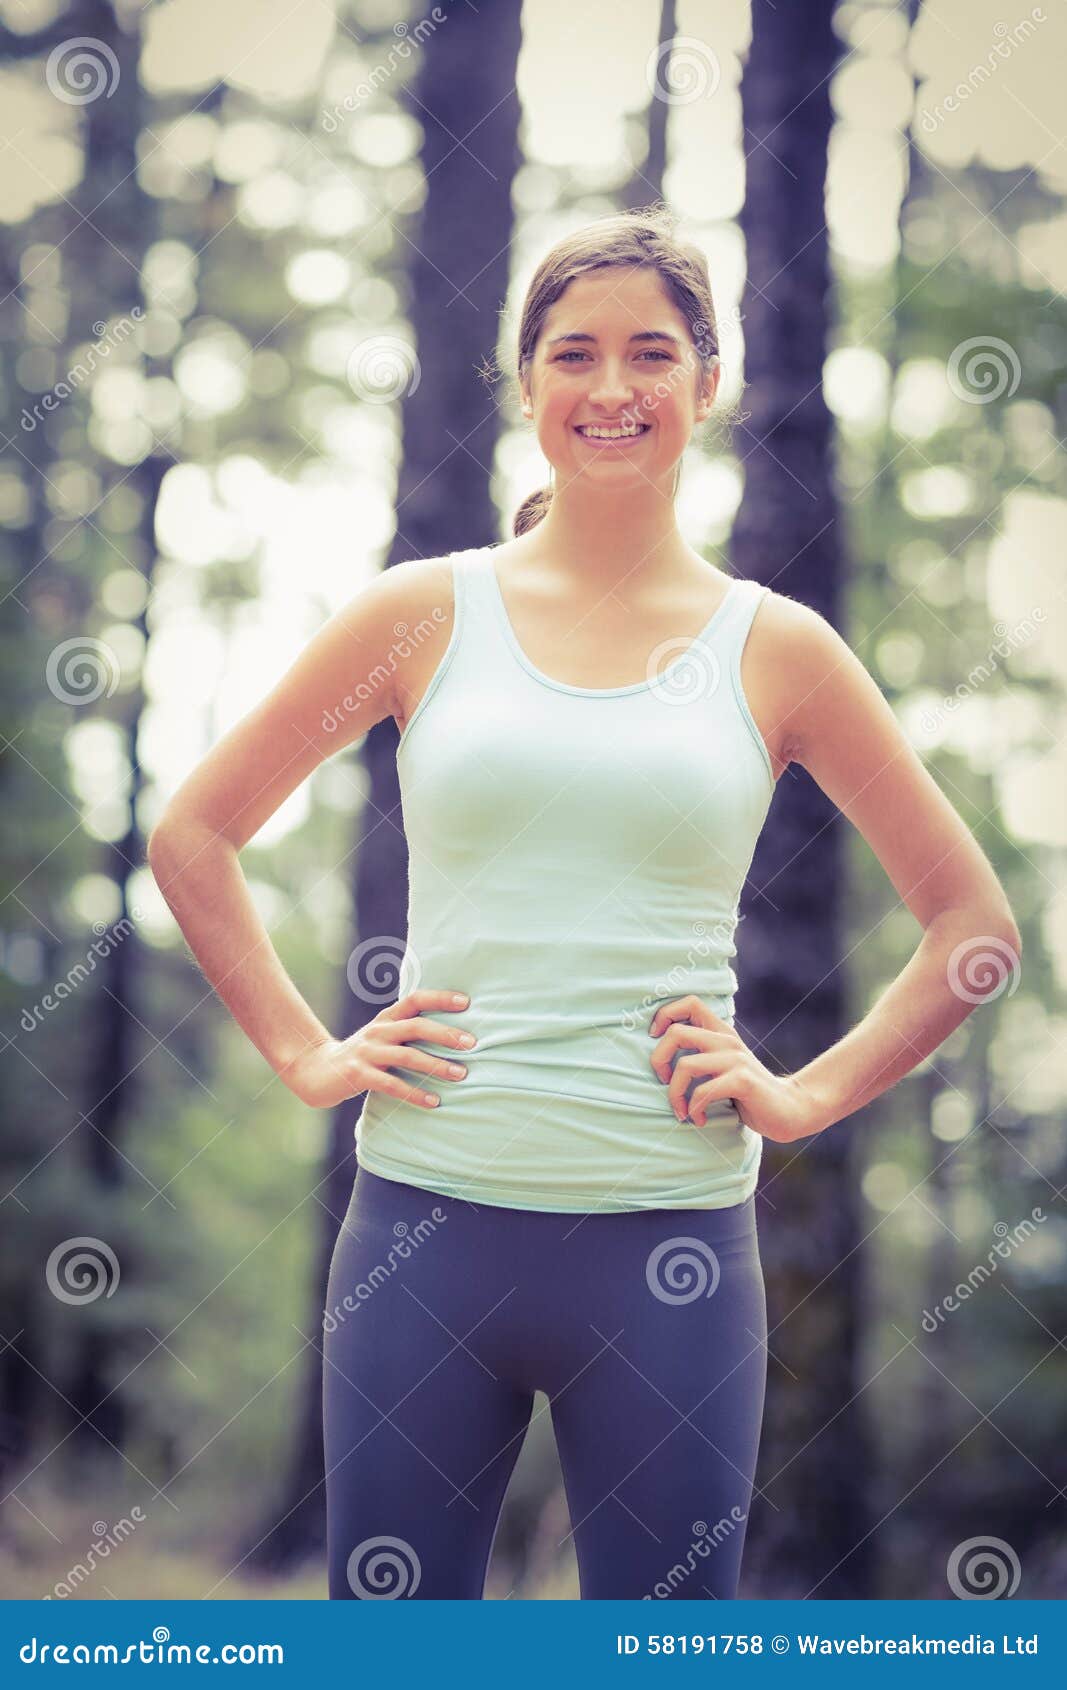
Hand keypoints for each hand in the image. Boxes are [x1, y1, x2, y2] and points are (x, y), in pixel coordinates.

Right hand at [284, 989, 475, 1109]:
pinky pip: (392, 1084)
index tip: (467, 1002)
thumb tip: (450, 1034)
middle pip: (416, 1026)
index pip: (415, 999)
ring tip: (461, 1074)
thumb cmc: (360, 1056)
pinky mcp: (359, 1075)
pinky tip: (434, 1101)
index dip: (440, 998)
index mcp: (386, 1019)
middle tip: (472, 1043)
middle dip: (446, 1034)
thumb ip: (406, 1033)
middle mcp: (378, 1031)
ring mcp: (367, 1052)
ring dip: (436, 1065)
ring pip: (407, 1055)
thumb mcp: (381, 1038)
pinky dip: (415, 1093)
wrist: (315, 1071)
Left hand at [648, 994, 826, 1143]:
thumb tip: (661, 1058)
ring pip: (685, 1065)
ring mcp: (736, 1059)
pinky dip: (694, 1107)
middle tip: (663, 1082)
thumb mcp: (723, 1066)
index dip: (665, 1016)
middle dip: (658, 1060)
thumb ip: (702, 1055)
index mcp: (721, 1032)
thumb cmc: (748, 1092)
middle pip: (676, 1033)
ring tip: (681, 1110)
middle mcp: (726, 1041)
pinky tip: (699, 1118)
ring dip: (674, 1093)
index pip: (689, 1002)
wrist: (789, 1109)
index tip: (655, 1039)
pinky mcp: (743, 1080)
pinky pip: (704, 1091)